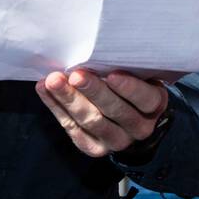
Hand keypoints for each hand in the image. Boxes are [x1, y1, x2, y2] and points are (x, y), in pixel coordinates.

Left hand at [35, 69, 169, 157]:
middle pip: (114, 110)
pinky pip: (73, 129)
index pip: (144, 98)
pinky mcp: (94, 148)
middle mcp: (138, 127)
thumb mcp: (140, 76)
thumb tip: (98, 49)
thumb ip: (127, 67)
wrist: (130, 121)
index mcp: (153, 105)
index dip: (129, 88)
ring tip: (53, 80)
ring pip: (91, 121)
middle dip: (92, 91)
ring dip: (69, 99)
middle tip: (75, 74)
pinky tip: (44, 89)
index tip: (112, 74)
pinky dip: (56, 108)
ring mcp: (116, 141)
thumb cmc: (132, 88)